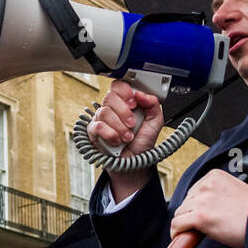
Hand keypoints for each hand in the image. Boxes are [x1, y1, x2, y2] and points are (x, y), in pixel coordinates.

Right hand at [87, 80, 164, 200]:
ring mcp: (101, 119)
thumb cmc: (142, 141)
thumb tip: (141, 94)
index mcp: (125, 102)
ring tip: (127, 137)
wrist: (134, 161)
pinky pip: (98, 126)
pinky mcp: (93, 131)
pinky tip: (116, 140)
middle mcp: (112, 108)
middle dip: (124, 111)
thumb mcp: (155, 122)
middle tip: (132, 123)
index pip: (119, 86)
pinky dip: (110, 134)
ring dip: (119, 126)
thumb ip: (153, 104)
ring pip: (104, 111)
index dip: (125, 92)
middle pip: (110, 97)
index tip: (134, 103)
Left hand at [169, 169, 247, 247]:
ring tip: (192, 231)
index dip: (196, 203)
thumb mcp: (236, 189)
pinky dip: (176, 231)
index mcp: (215, 176)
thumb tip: (206, 200)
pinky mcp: (200, 216)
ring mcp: (202, 200)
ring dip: (185, 223)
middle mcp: (207, 185)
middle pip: (187, 201)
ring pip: (180, 212)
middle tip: (201, 224)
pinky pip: (178, 224)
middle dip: (191, 213)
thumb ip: (219, 190)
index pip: (194, 190)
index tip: (201, 212)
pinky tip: (179, 237)